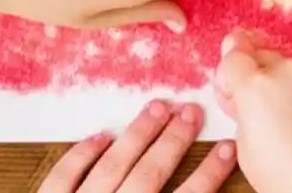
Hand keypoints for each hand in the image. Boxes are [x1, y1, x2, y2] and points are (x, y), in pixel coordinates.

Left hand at [39, 100, 235, 192]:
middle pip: (150, 174)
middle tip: (192, 112)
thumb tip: (190, 189)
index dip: (209, 173)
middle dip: (174, 141)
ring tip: (158, 108)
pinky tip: (100, 135)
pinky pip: (64, 178)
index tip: (227, 148)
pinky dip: (81, 155)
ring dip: (138, 136)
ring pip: (113, 167)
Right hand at [213, 30, 291, 191]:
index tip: (236, 82)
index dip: (233, 73)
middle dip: (263, 81)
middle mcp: (288, 72)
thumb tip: (244, 100)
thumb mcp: (246, 151)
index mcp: (256, 88)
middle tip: (271, 113)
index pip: (234, 56)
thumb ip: (241, 112)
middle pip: (265, 59)